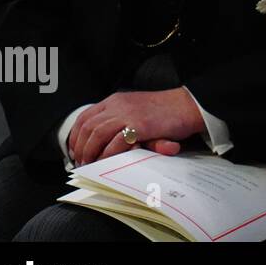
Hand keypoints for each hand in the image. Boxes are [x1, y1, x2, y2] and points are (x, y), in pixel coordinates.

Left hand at [68, 88, 205, 165]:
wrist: (189, 105)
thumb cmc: (167, 111)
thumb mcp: (138, 110)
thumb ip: (121, 120)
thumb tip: (104, 141)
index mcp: (116, 100)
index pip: (86, 116)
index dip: (76, 135)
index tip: (76, 150)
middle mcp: (118, 104)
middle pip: (87, 126)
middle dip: (80, 147)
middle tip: (81, 162)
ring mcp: (128, 114)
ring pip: (97, 134)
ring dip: (90, 152)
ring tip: (90, 164)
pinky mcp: (139, 125)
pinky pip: (115, 143)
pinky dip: (108, 154)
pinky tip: (108, 162)